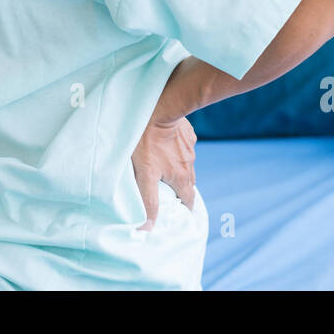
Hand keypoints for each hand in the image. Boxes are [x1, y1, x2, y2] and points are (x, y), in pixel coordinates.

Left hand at [130, 113, 196, 230]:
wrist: (161, 107)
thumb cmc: (147, 140)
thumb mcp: (144, 173)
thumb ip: (147, 200)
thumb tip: (147, 227)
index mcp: (181, 177)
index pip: (189, 200)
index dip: (185, 208)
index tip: (182, 213)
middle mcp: (190, 164)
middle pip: (187, 182)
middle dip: (181, 189)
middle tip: (170, 191)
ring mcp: (190, 148)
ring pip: (186, 164)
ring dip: (177, 167)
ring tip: (164, 166)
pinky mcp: (188, 133)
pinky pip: (183, 146)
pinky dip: (176, 149)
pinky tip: (164, 143)